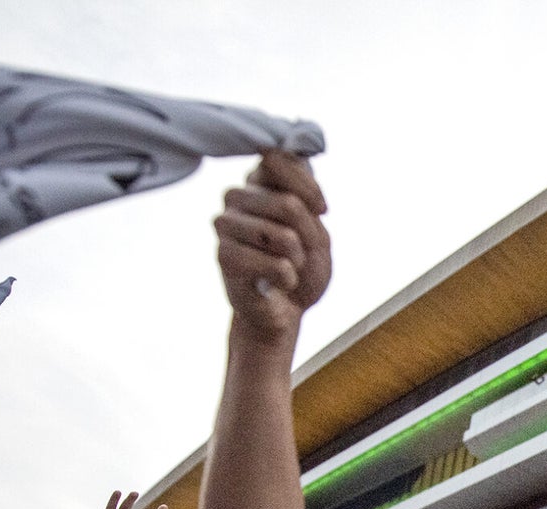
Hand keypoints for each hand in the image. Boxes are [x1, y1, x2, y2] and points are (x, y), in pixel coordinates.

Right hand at [215, 149, 331, 340]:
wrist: (286, 311)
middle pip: (288, 204)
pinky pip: (274, 263)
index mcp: (258, 182)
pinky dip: (289, 278)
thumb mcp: (317, 231)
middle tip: (300, 253)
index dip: (308, 187)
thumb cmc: (302, 267)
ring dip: (298, 260)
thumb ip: (304, 199)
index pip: (278, 158)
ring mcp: (226, 224)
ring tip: (289, 268)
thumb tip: (287, 163)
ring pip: (283, 236)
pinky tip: (279, 282)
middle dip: (308, 237)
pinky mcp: (224, 255)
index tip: (321, 210)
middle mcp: (236, 197)